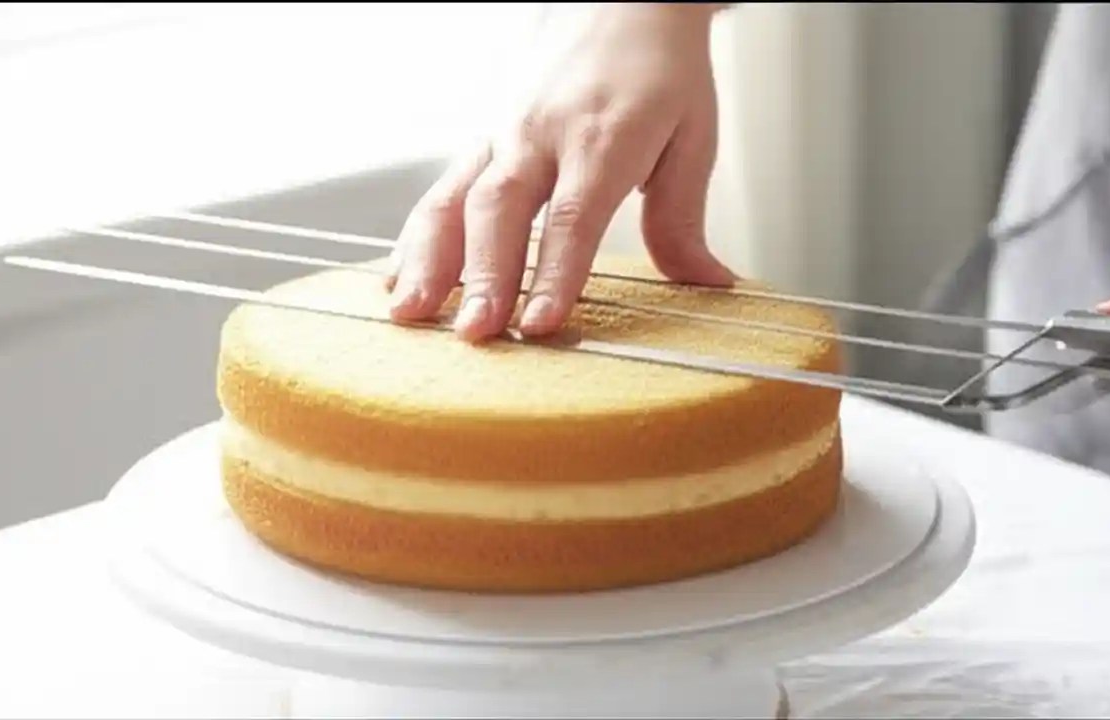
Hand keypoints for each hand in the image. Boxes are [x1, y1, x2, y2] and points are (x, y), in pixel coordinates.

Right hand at [385, 3, 735, 342]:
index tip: (539, 324)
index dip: (555, 273)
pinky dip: (417, 236)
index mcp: (602, 136)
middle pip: (502, 209)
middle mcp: (542, 133)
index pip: (573, 216)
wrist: (626, 5)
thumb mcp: (692, 139)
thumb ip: (684, 219)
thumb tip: (709, 283)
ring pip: (455, 196)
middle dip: (483, 276)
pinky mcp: (486, 139)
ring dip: (429, 259)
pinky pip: (443, 189)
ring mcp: (505, 134)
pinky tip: (399, 276)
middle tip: (475, 332)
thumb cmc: (659, 71)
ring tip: (410, 312)